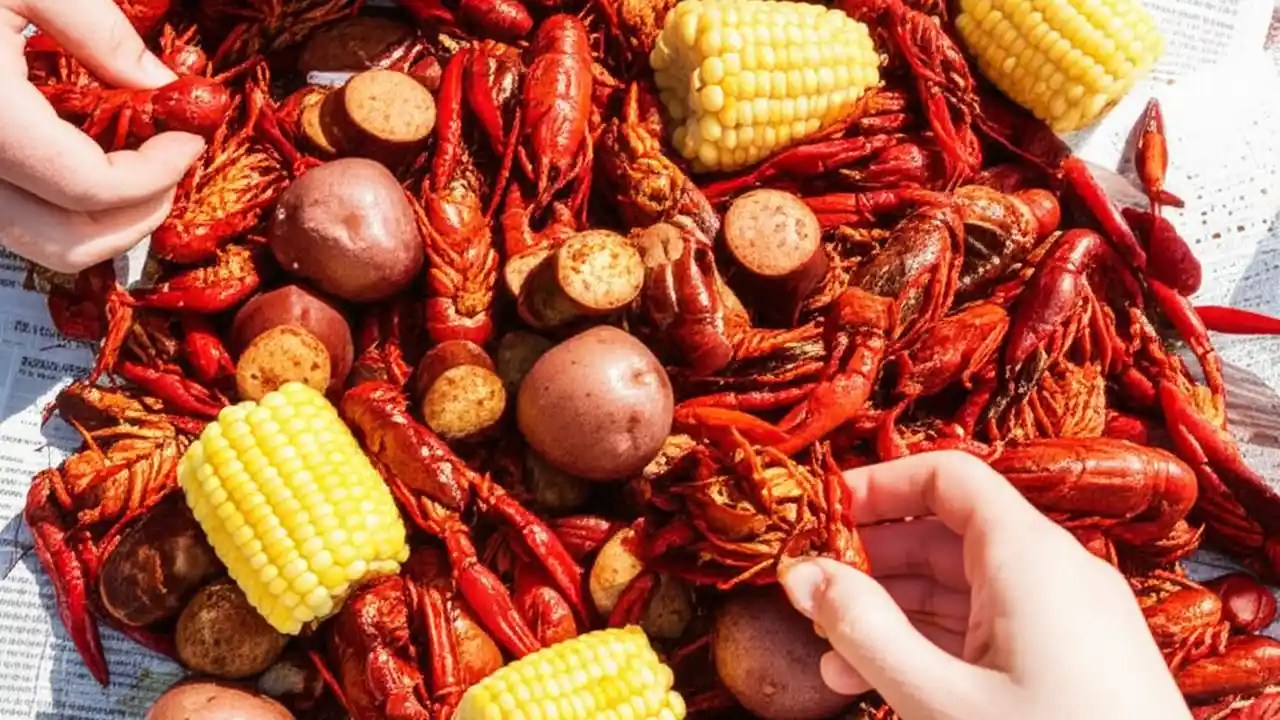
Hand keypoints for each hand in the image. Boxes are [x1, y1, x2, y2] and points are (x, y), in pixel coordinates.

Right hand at [0, 0, 204, 272]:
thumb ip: (98, 30)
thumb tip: (163, 84)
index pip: (92, 188)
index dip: (158, 175)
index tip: (189, 139)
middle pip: (67, 245)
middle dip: (138, 216)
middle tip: (172, 167)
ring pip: (35, 245)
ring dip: (102, 221)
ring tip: (138, 165)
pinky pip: (9, 219)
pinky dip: (58, 206)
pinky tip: (84, 155)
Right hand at [779, 451, 1190, 719]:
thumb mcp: (940, 699)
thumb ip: (862, 630)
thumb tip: (801, 573)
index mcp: (1028, 556)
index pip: (945, 477)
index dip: (876, 486)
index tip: (819, 515)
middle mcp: (1053, 572)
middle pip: (947, 531)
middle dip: (872, 558)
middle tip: (810, 591)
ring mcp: (1066, 618)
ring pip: (963, 586)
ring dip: (894, 609)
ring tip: (831, 651)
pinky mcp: (1072, 660)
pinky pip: (990, 628)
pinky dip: (934, 642)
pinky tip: (881, 679)